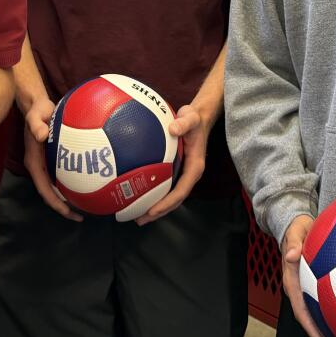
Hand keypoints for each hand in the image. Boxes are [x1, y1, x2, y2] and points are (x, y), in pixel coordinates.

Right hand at [22, 97, 80, 220]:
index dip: (55, 204)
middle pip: (50, 193)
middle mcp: (39, 166)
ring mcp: (46, 163)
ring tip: (87, 205)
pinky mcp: (53, 158)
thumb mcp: (35, 115)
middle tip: (82, 216)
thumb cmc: (37, 110)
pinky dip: (73, 182)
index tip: (69, 213)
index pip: (44, 189)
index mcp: (34, 162)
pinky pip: (63, 175)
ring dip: (69, 197)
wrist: (36, 104)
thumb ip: (36, 125)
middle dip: (64, 207)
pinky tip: (89, 182)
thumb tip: (42, 135)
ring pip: (56, 186)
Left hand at [137, 102, 208, 224]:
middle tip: (139, 219)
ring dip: (155, 208)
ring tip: (136, 215)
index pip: (181, 191)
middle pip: (175, 200)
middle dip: (159, 212)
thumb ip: (183, 123)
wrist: (199, 116)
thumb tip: (173, 128)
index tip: (152, 211)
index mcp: (195, 167)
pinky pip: (165, 186)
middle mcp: (189, 174)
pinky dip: (154, 194)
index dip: (167, 203)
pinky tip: (138, 195)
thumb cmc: (194, 118)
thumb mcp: (191, 117)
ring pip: (170, 196)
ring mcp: (183, 173)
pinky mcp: (177, 170)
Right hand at [281, 214, 324, 336]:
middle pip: (308, 316)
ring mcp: (305, 287)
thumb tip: (291, 254)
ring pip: (315, 312)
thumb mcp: (295, 231)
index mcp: (291, 278)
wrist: (296, 225)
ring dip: (326, 328)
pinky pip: (321, 303)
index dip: (309, 325)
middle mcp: (298, 287)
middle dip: (320, 334)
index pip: (299, 306)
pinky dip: (331, 315)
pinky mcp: (313, 284)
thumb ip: (293, 242)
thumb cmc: (297, 229)